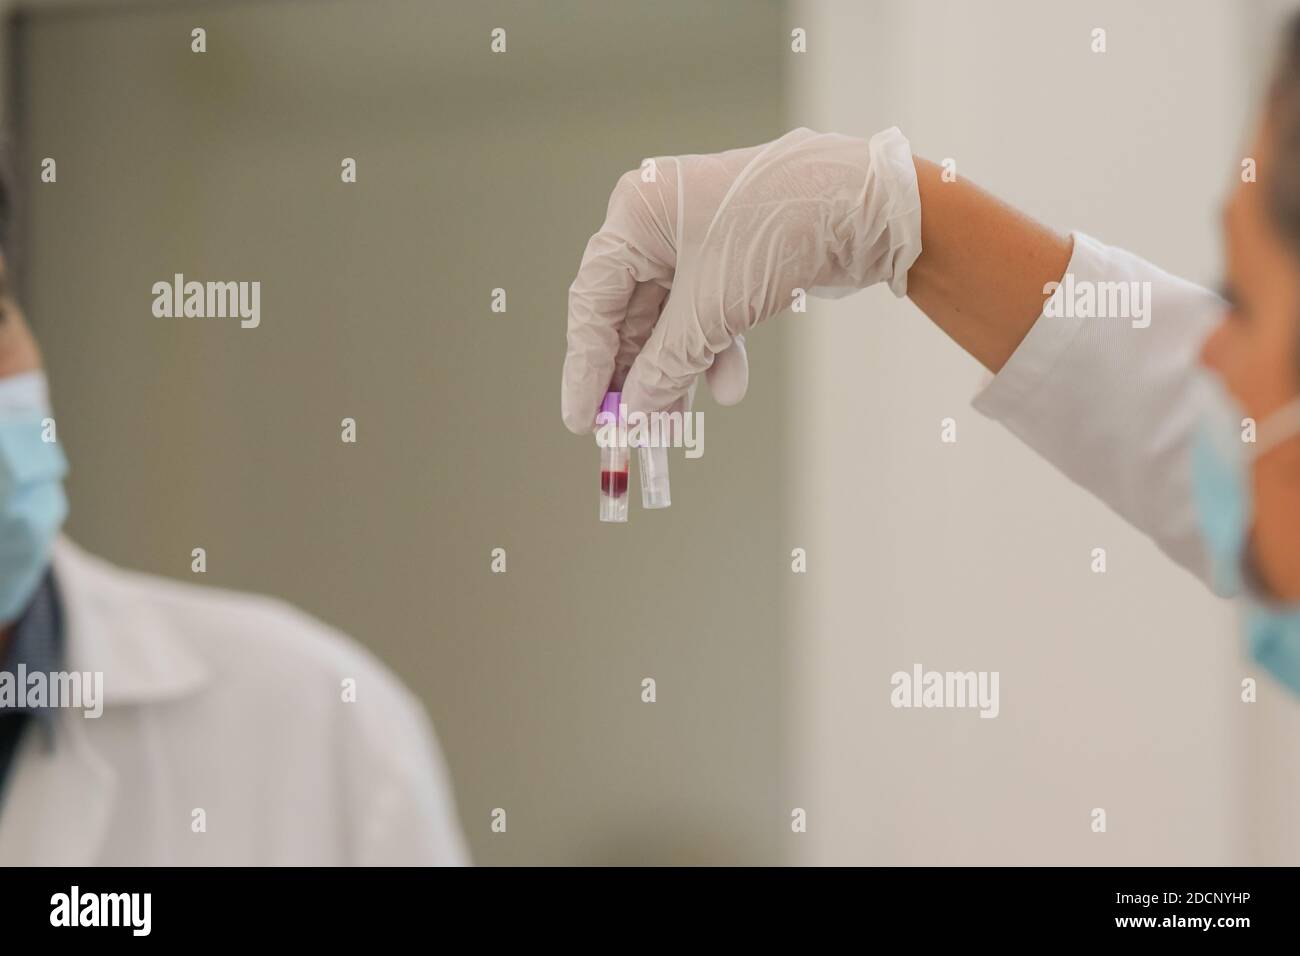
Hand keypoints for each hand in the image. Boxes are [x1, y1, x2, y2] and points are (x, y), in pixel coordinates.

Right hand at [561, 126, 921, 431]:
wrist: (865, 205)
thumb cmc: (777, 233)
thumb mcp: (712, 309)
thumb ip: (666, 363)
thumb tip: (636, 410)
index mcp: (636, 214)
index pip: (592, 300)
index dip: (585, 367)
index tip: (582, 421)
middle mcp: (657, 223)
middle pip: (628, 315)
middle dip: (634, 376)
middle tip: (628, 430)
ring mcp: (696, 239)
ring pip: (669, 320)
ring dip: (675, 371)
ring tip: (674, 424)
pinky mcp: (730, 259)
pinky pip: (705, 313)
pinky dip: (712, 350)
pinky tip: (728, 386)